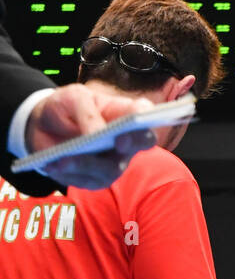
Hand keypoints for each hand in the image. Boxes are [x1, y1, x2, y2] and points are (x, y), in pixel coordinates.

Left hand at [25, 85, 156, 189]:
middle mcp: (126, 141)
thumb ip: (87, 112)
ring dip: (86, 164)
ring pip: (110, 169)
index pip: (145, 113)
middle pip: (141, 144)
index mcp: (124, 114)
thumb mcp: (73, 98)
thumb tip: (97, 134)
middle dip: (131, 144)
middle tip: (119, 142)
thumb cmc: (66, 107)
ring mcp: (113, 163)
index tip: (139, 119)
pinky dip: (68, 173)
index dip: (147, 117)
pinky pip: (86, 181)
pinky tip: (52, 165)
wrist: (42, 124)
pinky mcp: (95, 179)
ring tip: (64, 159)